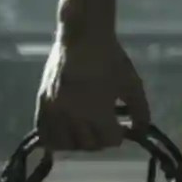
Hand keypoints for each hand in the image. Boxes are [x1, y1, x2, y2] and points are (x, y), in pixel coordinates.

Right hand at [34, 30, 152, 151]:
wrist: (82, 36)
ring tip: (85, 130)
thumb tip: (140, 133)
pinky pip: (44, 133)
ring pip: (64, 145)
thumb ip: (140, 112)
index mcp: (95, 111)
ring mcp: (53, 110)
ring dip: (78, 142)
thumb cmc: (110, 59)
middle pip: (88, 145)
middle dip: (101, 138)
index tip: (120, 125)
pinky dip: (55, 138)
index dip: (118, 135)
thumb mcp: (132, 85)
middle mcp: (71, 115)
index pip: (109, 141)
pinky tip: (67, 131)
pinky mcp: (41, 103)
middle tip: (105, 126)